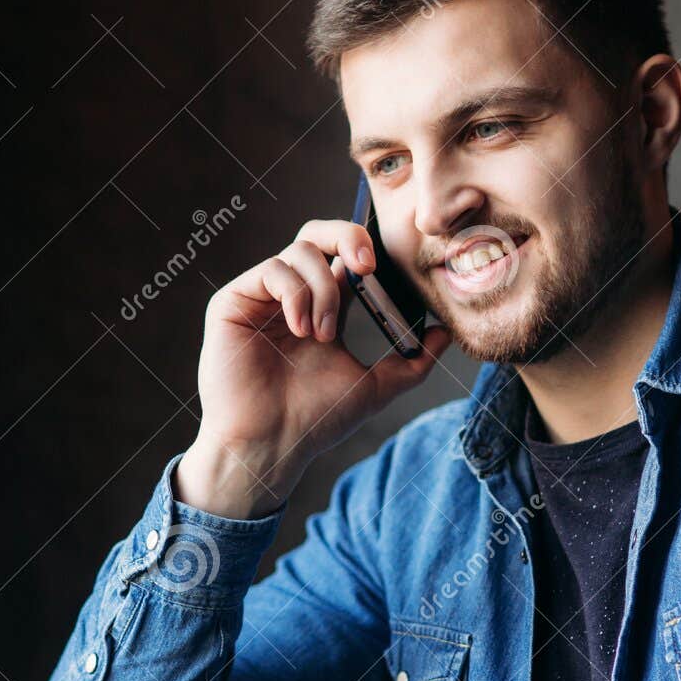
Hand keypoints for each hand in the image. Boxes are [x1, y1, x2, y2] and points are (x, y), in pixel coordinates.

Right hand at [174, 220, 450, 518]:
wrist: (271, 445)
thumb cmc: (315, 420)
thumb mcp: (375, 387)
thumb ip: (413, 362)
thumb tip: (446, 333)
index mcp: (323, 307)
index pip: (344, 256)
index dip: (366, 248)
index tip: (387, 266)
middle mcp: (291, 295)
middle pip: (317, 234)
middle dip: (347, 236)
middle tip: (367, 265)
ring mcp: (261, 297)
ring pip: (299, 252)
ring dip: (322, 290)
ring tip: (322, 335)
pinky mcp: (233, 301)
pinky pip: (271, 270)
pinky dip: (295, 294)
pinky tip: (300, 330)